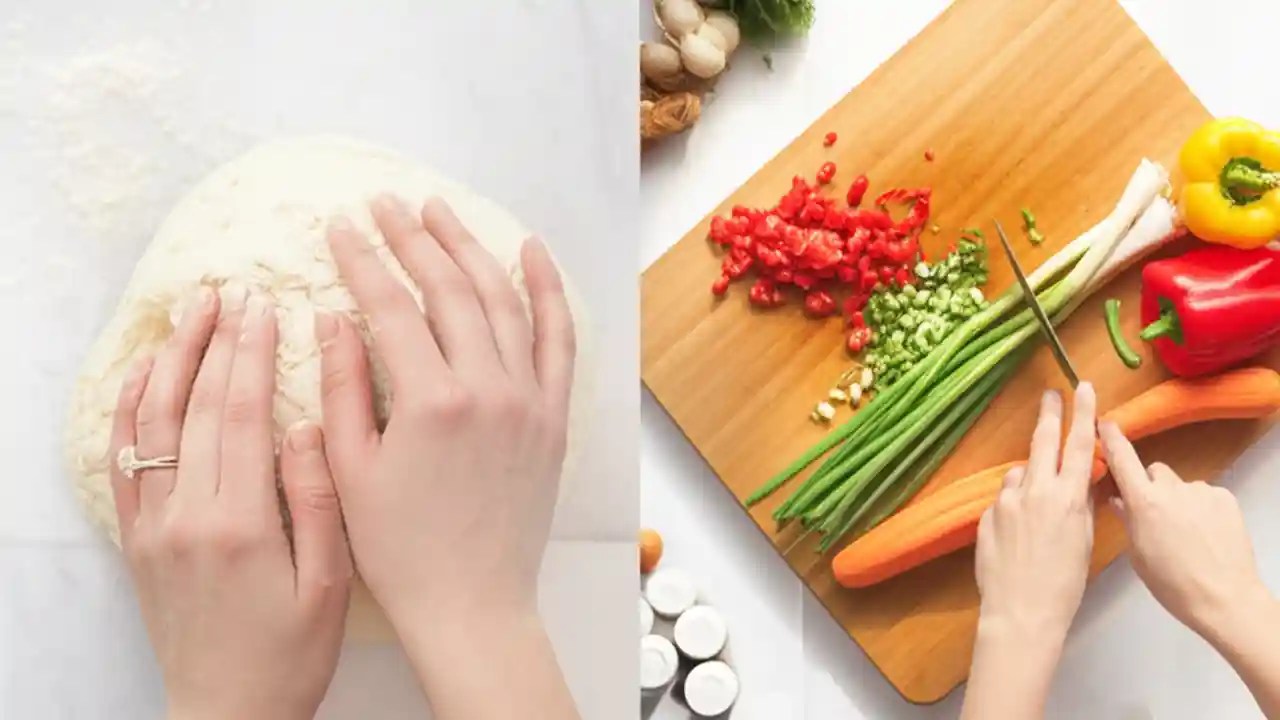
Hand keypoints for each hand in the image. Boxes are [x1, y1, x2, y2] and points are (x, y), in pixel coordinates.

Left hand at [110, 288, 351, 719]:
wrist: (227, 712)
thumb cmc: (291, 655)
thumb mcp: (328, 584)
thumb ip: (315, 500)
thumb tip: (303, 424)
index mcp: (240, 523)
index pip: (241, 414)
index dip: (253, 353)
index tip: (265, 305)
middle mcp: (185, 516)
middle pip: (196, 406)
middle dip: (216, 341)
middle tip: (232, 291)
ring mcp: (152, 526)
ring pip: (152, 423)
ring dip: (169, 359)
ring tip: (189, 312)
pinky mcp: (136, 539)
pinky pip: (122, 460)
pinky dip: (126, 409)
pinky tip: (139, 373)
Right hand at [319, 196, 577, 718]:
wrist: (473, 602)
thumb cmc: (401, 549)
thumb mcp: (350, 471)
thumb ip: (343, 386)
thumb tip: (332, 315)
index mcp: (431, 401)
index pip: (390, 305)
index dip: (362, 259)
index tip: (340, 225)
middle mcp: (489, 387)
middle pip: (449, 289)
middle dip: (412, 238)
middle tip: (385, 204)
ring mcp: (529, 398)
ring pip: (502, 300)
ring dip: (470, 249)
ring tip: (439, 212)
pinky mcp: (554, 415)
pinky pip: (557, 338)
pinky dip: (547, 290)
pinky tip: (529, 251)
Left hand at [962, 383, 1096, 719]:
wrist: (1021, 611)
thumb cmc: (1064, 583)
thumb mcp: (1085, 540)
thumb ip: (1082, 504)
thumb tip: (1081, 480)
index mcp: (1068, 497)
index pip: (1079, 444)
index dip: (1083, 414)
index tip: (1084, 388)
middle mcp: (1036, 491)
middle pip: (1043, 441)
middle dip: (1049, 414)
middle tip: (1051, 394)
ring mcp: (1007, 501)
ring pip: (1021, 474)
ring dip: (1030, 481)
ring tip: (1038, 519)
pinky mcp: (987, 515)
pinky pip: (1004, 501)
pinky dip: (1013, 508)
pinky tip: (1019, 537)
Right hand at [1101, 422, 1279, 718]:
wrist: (1224, 600)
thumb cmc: (1173, 584)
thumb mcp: (1138, 554)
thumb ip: (1128, 521)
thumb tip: (1120, 501)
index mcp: (1144, 503)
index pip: (1123, 460)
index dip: (1112, 439)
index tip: (1105, 422)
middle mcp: (1172, 490)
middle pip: (1154, 472)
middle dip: (1151, 487)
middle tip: (1154, 517)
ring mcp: (1201, 492)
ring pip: (1180, 485)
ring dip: (1178, 500)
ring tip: (1185, 533)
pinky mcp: (1225, 498)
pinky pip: (1205, 494)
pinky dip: (1201, 508)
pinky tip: (1205, 534)